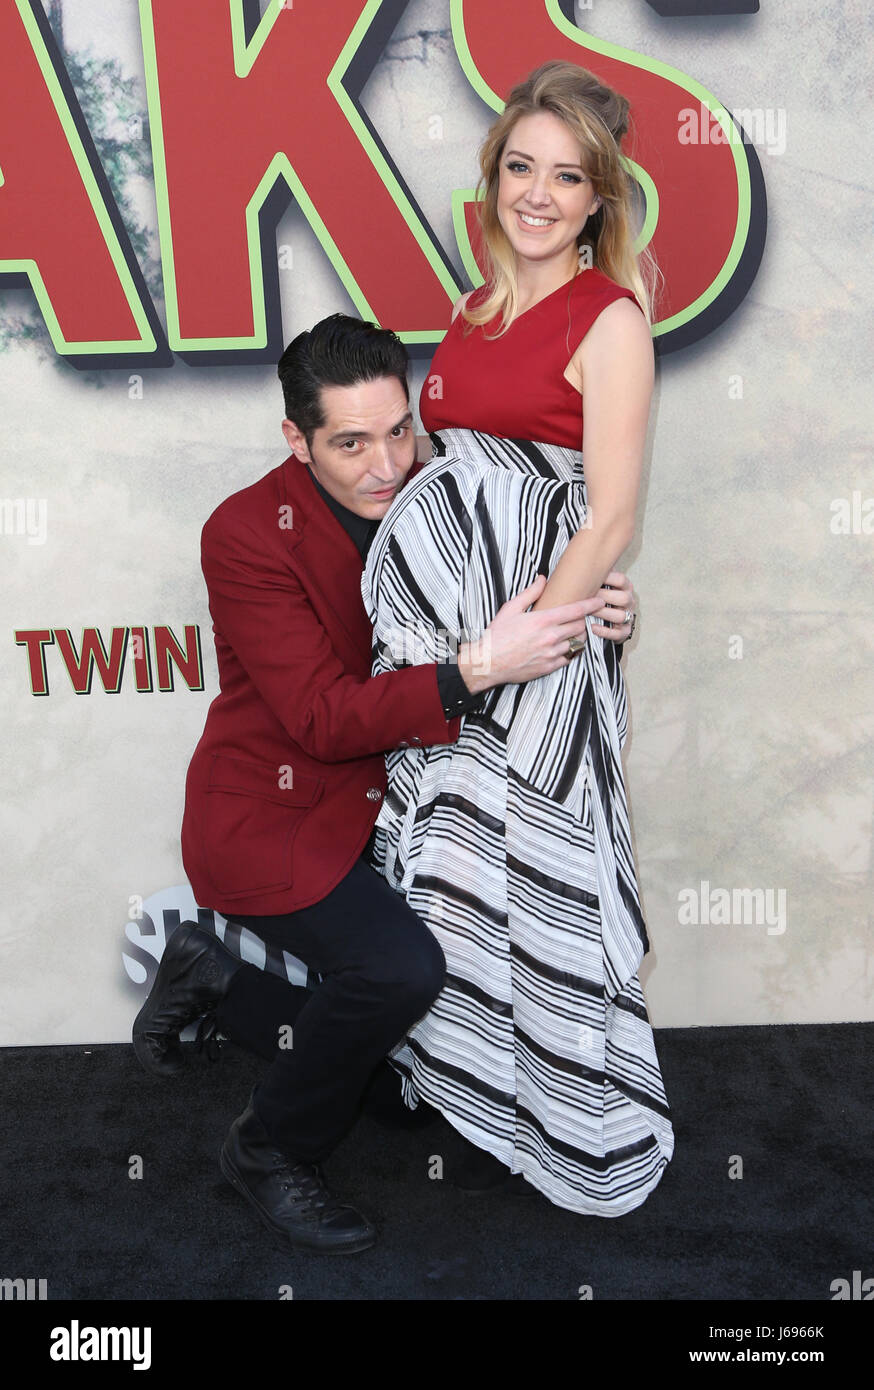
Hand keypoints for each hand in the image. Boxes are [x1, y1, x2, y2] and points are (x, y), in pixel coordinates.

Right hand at [458, 575, 601, 693]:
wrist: (488, 662)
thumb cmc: (497, 635)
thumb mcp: (511, 609)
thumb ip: (530, 593)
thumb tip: (543, 579)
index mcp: (543, 620)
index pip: (576, 610)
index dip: (591, 604)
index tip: (599, 601)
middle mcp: (551, 637)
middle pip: (580, 626)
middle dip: (583, 620)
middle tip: (580, 618)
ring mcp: (552, 653)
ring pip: (578, 643)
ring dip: (578, 636)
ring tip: (573, 632)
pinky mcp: (550, 667)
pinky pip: (570, 658)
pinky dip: (571, 652)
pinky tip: (566, 647)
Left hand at [589, 570, 634, 641]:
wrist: (601, 618)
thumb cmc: (596, 597)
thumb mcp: (598, 583)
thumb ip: (594, 574)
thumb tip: (580, 559)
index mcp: (625, 587)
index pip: (622, 580)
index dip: (607, 578)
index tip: (592, 578)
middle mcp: (629, 601)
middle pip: (623, 598)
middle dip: (603, 598)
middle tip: (588, 597)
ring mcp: (628, 616)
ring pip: (620, 616)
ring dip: (603, 614)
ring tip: (588, 612)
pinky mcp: (624, 631)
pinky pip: (619, 633)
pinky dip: (605, 631)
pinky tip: (592, 627)